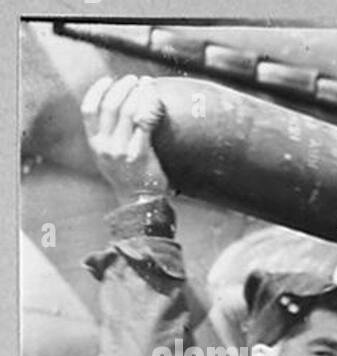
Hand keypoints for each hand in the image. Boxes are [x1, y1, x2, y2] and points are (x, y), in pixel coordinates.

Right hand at [80, 75, 169, 203]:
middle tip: (134, 79)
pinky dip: (149, 108)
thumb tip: (119, 107)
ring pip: (128, 112)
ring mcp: (122, 150)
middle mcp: (105, 145)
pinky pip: (144, 124)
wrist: (140, 202)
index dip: (97, 91)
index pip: (89, 109)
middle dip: (123, 88)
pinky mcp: (140, 154)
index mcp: (95, 143)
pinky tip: (155, 102)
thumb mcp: (109, 156)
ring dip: (138, 94)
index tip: (108, 80)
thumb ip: (109, 135)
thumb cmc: (128, 176)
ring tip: (147, 86)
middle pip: (110, 106)